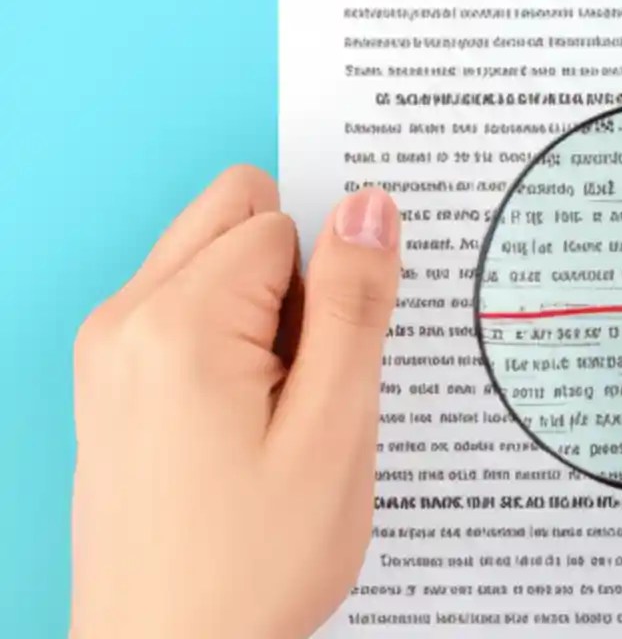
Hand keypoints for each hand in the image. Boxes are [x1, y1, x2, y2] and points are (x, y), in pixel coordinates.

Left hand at [69, 166, 400, 638]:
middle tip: (311, 370)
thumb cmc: (252, 563)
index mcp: (179, 322)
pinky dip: (230, 338)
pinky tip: (251, 420)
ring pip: (209, 261)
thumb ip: (353, 305)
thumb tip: (368, 204)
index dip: (328, 284)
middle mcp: (125, 319)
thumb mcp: (332, 431)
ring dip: (263, 308)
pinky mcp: (110, 383)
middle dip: (291, 271)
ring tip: (282, 406)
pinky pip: (182, 311)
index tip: (333, 360)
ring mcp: (107, 352)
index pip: (280, 223)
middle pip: (232, 217)